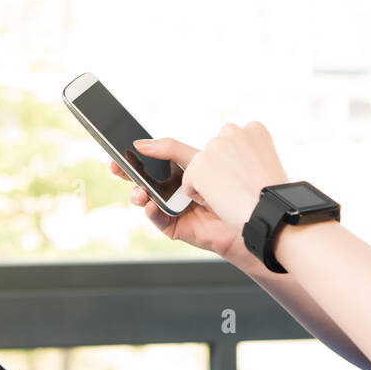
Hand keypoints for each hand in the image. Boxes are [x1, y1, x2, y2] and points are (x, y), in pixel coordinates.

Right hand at [110, 122, 289, 264]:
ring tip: (139, 191)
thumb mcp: (202, 161)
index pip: (153, 161)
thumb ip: (172, 151)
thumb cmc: (235, 187)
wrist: (255, 217)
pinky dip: (153, 213)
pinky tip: (152, 205)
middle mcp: (176, 189)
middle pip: (145, 180)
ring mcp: (175, 209)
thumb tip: (142, 142)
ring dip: (138, 194)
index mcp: (183, 170)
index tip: (119, 150)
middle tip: (116, 167)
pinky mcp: (178, 227)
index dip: (135, 157)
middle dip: (128, 174)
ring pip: (147, 200)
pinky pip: (159, 220)